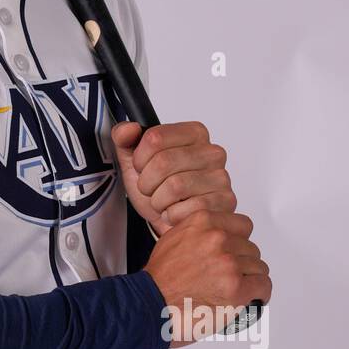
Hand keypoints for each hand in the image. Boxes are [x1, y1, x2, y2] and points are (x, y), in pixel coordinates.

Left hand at [111, 120, 235, 235]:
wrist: (168, 220)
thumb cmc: (156, 186)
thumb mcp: (133, 159)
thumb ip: (124, 137)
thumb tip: (129, 129)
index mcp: (194, 133)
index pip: (155, 138)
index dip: (139, 159)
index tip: (142, 167)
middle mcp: (212, 152)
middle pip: (164, 162)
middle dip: (147, 182)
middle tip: (151, 189)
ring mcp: (221, 177)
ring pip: (175, 186)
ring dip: (158, 200)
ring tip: (163, 201)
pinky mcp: (225, 202)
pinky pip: (187, 209)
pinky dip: (172, 215)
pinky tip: (176, 212)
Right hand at [144, 209, 272, 345]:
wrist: (150, 305)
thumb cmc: (158, 280)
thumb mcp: (172, 238)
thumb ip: (196, 231)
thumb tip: (214, 235)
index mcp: (202, 222)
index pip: (242, 225)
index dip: (239, 241)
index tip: (234, 252)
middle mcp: (217, 238)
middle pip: (251, 247)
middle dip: (242, 263)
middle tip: (228, 277)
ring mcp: (228, 263)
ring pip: (258, 267)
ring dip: (250, 279)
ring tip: (235, 289)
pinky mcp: (236, 288)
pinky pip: (263, 285)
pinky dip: (259, 294)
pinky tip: (249, 298)